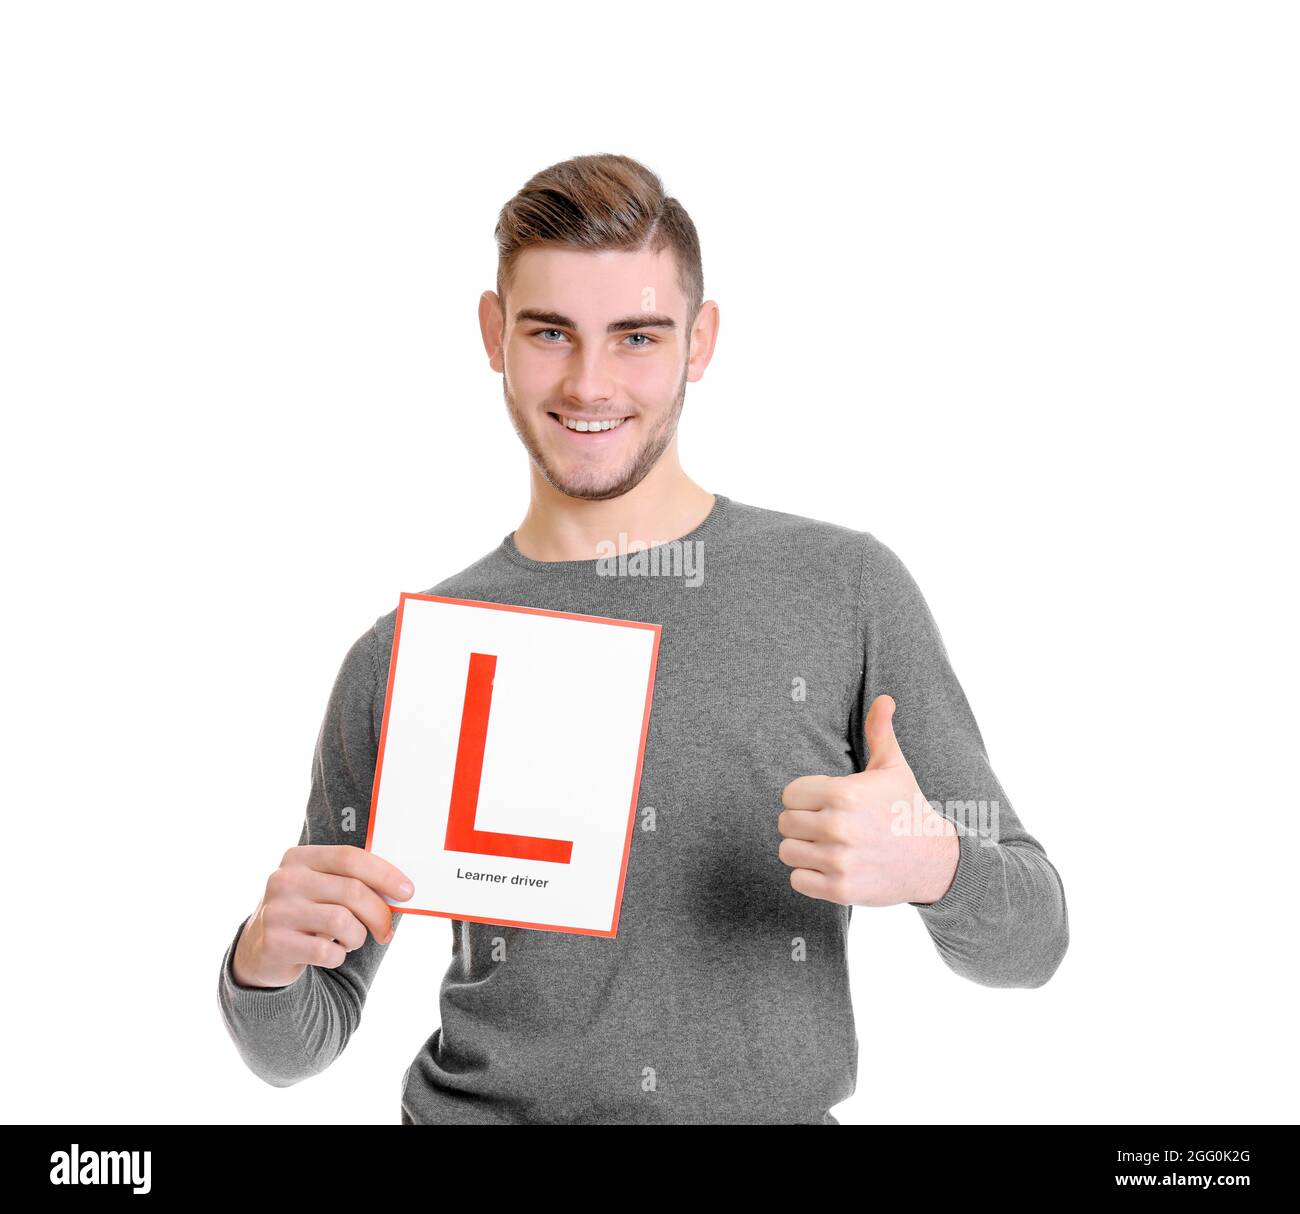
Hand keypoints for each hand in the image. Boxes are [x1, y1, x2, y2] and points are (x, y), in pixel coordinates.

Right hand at [232, 845, 414, 988]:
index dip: (384, 874)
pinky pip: (326, 952)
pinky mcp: (274, 943)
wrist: (260, 949)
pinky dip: (339, 956)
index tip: (407, 891)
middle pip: (352, 891)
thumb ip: (351, 882)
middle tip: (387, 931)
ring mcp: (277, 911)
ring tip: (351, 940)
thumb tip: (401, 891)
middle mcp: (284, 880)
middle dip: (379, 914)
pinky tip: (332, 954)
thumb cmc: (306, 914)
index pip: (350, 857)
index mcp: (300, 858)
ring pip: (342, 922)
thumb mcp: (321, 888)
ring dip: (357, 937)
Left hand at [778, 695, 958, 906]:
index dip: (805, 798)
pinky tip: (831, 867)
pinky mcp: (841, 890)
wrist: (935, 860)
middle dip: (802, 823)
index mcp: (844, 793)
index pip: (789, 795)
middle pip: (785, 822)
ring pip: (787, 851)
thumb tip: (884, 698)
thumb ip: (880, 732)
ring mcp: (839, 861)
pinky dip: (809, 877)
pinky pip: (797, 880)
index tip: (826, 803)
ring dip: (803, 850)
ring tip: (828, 846)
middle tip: (827, 826)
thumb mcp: (894, 768)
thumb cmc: (907, 808)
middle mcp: (838, 827)